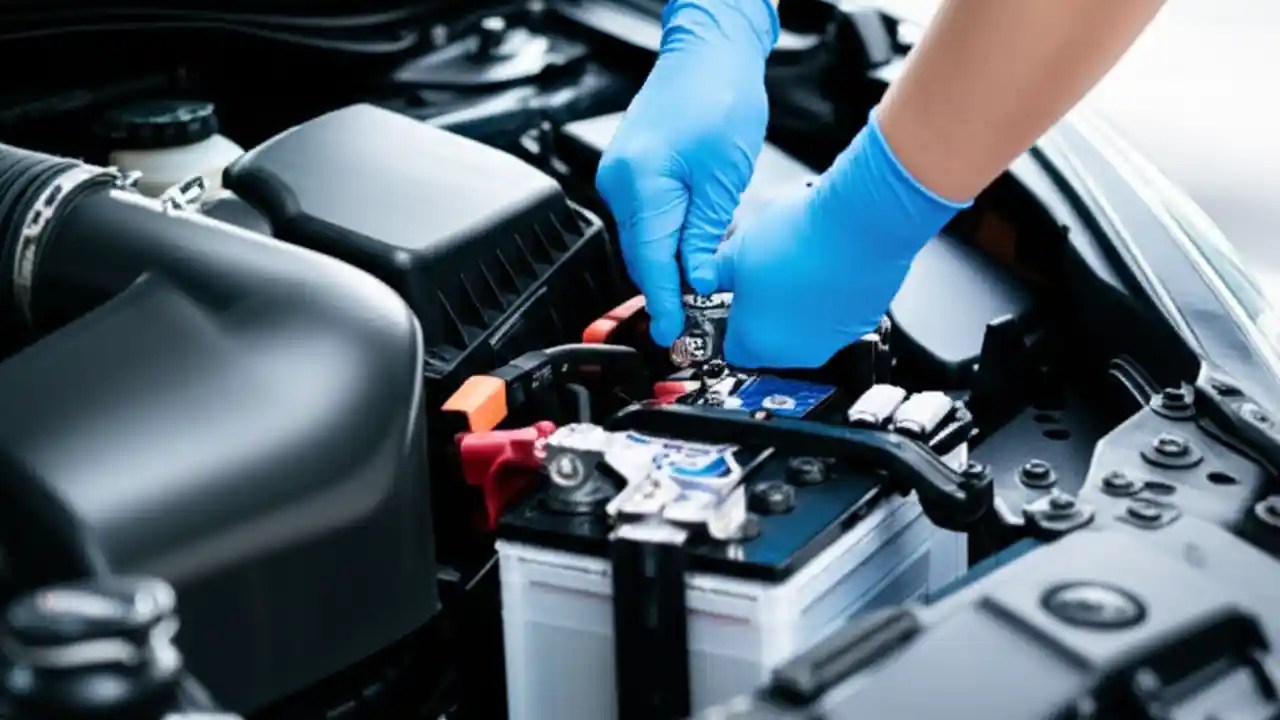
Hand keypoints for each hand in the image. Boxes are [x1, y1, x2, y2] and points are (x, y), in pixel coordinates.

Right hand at [595, 0, 778, 345]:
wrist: (710, 51)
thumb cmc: (720, 95)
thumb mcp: (724, 178)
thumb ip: (706, 235)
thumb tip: (699, 279)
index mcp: (640, 184)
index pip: (651, 261)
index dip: (664, 302)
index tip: (671, 331)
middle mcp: (619, 181)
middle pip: (641, 254)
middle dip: (664, 288)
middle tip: (686, 323)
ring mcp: (619, 175)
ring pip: (642, 238)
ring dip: (666, 264)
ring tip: (693, 292)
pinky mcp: (630, 170)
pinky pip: (644, 217)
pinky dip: (663, 238)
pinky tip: (685, 251)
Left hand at [715, 110, 970, 368]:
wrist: (862, 223)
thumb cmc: (803, 235)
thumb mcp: (738, 249)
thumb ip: (715, 273)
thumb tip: (706, 277)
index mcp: (755, 340)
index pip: (729, 349)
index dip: (729, 325)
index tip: (733, 306)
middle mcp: (793, 353)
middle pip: (766, 345)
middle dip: (761, 316)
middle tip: (763, 281)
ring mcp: (829, 343)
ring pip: (801, 334)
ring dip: (794, 309)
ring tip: (795, 268)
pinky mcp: (857, 327)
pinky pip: (832, 323)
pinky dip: (824, 304)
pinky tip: (822, 271)